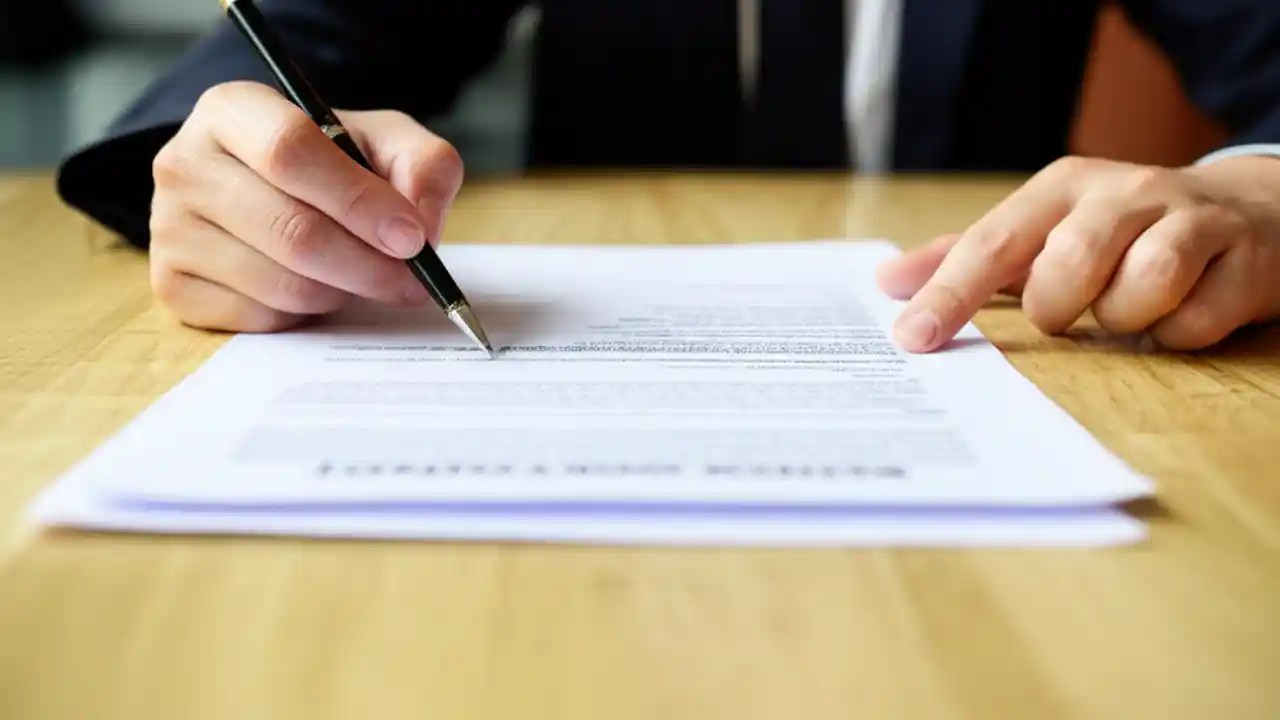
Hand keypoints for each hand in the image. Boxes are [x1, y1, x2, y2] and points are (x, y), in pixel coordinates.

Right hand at [149, 81, 464, 331]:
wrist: (269, 191)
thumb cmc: (332, 163)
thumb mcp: (385, 142)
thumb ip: (422, 167)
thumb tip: (419, 227)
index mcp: (232, 111)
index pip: (289, 151)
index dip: (358, 202)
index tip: (410, 238)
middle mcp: (185, 164)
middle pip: (290, 230)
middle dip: (367, 266)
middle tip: (411, 281)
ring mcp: (169, 229)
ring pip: (280, 284)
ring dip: (342, 292)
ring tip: (364, 278)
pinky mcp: (173, 285)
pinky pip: (260, 319)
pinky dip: (307, 316)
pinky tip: (319, 289)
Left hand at [876, 155, 1279, 351]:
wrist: (1244, 212)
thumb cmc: (1117, 234)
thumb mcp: (1041, 232)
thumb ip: (965, 257)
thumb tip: (888, 283)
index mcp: (1061, 188)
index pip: (991, 243)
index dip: (951, 294)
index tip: (914, 337)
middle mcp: (1123, 194)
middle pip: (1067, 267)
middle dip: (1060, 308)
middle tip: (1071, 311)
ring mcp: (1190, 219)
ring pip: (1140, 289)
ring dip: (1126, 320)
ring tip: (1130, 308)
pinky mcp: (1242, 257)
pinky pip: (1194, 321)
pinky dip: (1177, 334)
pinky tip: (1177, 315)